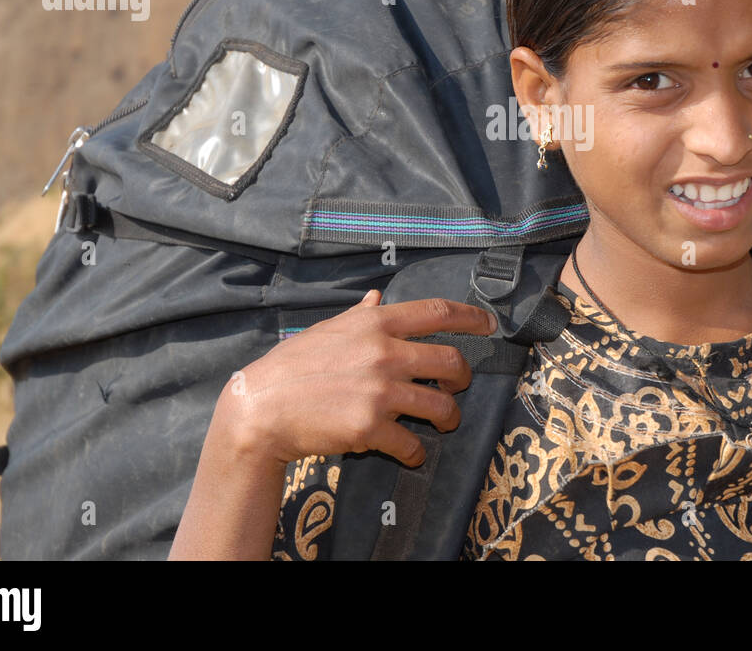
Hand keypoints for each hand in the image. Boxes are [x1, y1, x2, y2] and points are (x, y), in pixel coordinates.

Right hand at [218, 290, 497, 467]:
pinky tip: (410, 452)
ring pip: (441, 407)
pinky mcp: (371, 428)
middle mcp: (384, 353)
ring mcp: (380, 391)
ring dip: (449, 418)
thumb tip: (377, 298)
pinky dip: (415, 452)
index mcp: (375, 324)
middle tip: (456, 387)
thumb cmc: (294, 364)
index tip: (490, 324)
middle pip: (452, 362)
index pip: (438, 313)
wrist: (262, 407)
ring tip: (443, 423)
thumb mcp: (328, 329)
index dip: (472, 317)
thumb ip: (360, 316)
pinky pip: (412, 443)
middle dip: (463, 379)